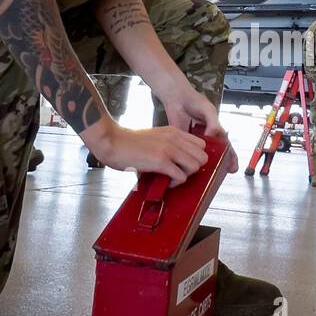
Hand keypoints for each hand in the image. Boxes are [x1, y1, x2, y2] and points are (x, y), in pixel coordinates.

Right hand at [81, 118, 208, 184]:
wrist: (112, 141)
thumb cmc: (129, 142)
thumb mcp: (155, 136)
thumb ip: (169, 144)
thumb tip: (177, 160)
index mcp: (174, 132)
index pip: (201, 145)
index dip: (195, 157)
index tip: (183, 164)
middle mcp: (175, 139)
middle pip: (202, 157)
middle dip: (193, 168)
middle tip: (179, 172)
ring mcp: (169, 150)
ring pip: (195, 166)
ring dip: (185, 175)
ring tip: (171, 177)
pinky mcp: (161, 161)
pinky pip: (181, 176)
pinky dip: (175, 183)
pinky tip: (165, 182)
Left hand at [160, 86, 238, 172]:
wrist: (178, 99)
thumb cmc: (195, 102)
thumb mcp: (209, 110)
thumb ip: (213, 123)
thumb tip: (212, 136)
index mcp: (216, 131)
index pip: (226, 146)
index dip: (231, 157)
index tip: (233, 167)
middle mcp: (207, 138)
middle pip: (216, 154)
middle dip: (221, 165)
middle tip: (223, 174)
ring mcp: (195, 141)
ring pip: (202, 156)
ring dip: (205, 165)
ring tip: (208, 174)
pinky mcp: (183, 142)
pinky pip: (187, 153)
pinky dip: (190, 160)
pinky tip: (191, 167)